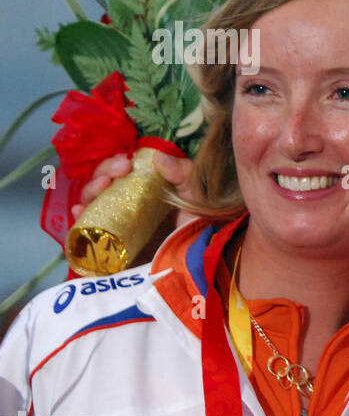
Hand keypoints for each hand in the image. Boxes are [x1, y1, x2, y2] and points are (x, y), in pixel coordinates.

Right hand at [72, 150, 200, 263]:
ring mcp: (117, 229)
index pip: (118, 173)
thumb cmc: (200, 225)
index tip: (125, 163)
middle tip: (114, 173)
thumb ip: (183, 173)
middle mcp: (126, 208)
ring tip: (101, 186)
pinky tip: (80, 212)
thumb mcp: (196, 194)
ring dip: (90, 192)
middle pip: (101, 188)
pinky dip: (79, 223)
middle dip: (101, 175)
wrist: (201, 259)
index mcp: (142, 192)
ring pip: (92, 207)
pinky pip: (88, 236)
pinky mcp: (113, 251)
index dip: (114, 164)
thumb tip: (158, 157)